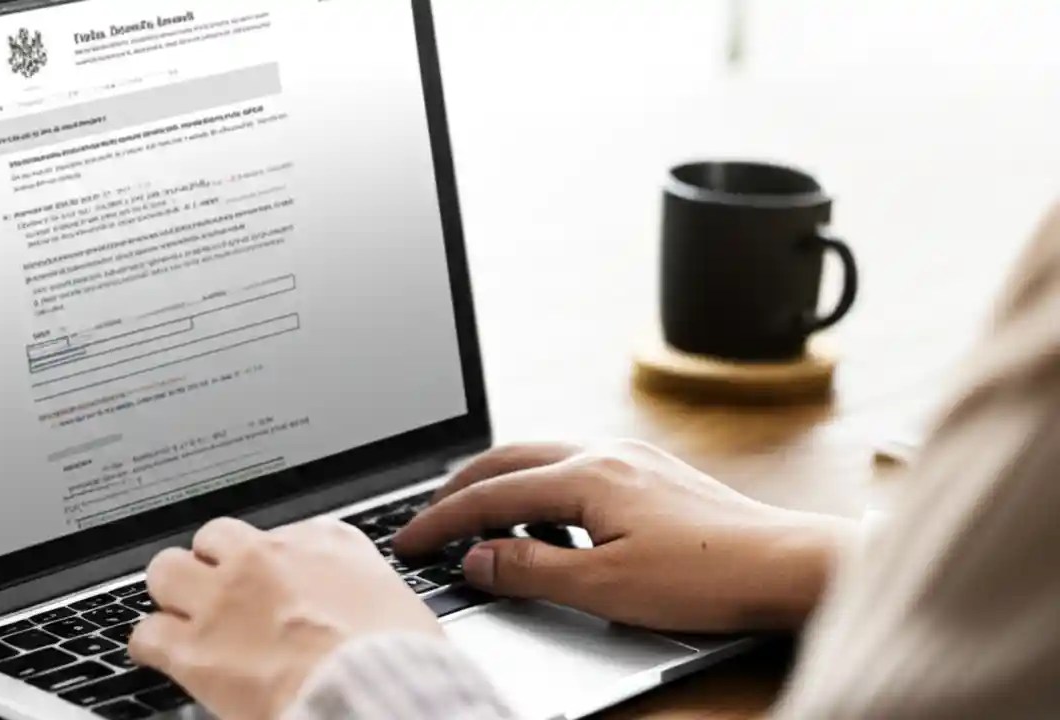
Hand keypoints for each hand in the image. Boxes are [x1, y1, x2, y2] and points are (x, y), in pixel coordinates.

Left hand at [129, 517, 440, 719]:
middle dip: (213, 563)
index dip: (273, 563)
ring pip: (167, 570)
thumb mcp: (396, 601)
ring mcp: (225, 598)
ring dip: (174, 592)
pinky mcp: (193, 647)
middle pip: (215, 538)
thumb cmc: (397, 658)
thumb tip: (357, 607)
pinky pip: (146, 633)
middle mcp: (267, 558)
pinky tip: (164, 655)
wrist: (373, 691)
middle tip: (221, 592)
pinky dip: (153, 645)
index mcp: (324, 542)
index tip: (275, 581)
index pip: (281, 533)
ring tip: (184, 615)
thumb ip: (361, 589)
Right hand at [393, 441, 857, 631]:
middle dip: (458, 489)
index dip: (441, 521)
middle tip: (427, 521)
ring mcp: (629, 456)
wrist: (786, 565)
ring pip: (539, 455)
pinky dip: (535, 484)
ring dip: (496, 482)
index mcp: (587, 476)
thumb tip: (476, 559)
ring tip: (471, 517)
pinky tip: (540, 513)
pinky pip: (571, 463)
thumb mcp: (606, 587)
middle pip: (507, 458)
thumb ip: (531, 570)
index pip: (491, 496)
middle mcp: (604, 453)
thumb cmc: (706, 576)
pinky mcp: (649, 470)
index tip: (408, 542)